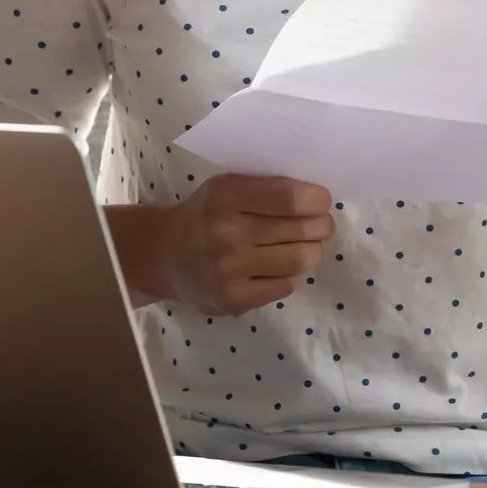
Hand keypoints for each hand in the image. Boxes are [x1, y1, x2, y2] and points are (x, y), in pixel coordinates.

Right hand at [162, 174, 334, 315]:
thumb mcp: (226, 188)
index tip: (322, 202)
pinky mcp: (233, 299)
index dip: (316, 200)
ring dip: (313, 251)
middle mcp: (225, 232)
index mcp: (225, 195)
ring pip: (298, 259)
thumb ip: (266, 188)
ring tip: (309, 245)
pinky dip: (292, 274)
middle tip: (322, 225)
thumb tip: (319, 199)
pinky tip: (283, 266)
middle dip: (321, 226)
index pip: (289, 197)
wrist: (164, 255)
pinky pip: (284, 286)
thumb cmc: (206, 214)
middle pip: (299, 230)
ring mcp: (229, 269)